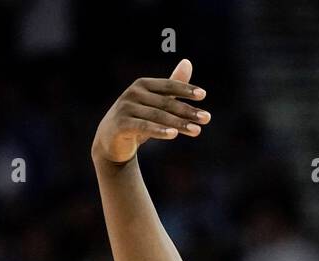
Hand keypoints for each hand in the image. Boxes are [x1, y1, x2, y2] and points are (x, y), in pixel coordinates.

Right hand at [91, 58, 209, 166]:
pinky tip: (174, 134)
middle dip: (187, 111)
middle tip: (207, 118)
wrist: (111, 141)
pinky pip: (144, 127)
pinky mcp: (121, 124)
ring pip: (158, 116)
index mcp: (143, 85)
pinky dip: (159, 131)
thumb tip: (188, 62)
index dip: (185, 89)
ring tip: (197, 130)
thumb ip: (172, 86)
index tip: (203, 95)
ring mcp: (126, 108)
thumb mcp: (155, 102)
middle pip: (166, 103)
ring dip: (179, 124)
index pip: (168, 85)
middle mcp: (133, 93)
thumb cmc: (137, 119)